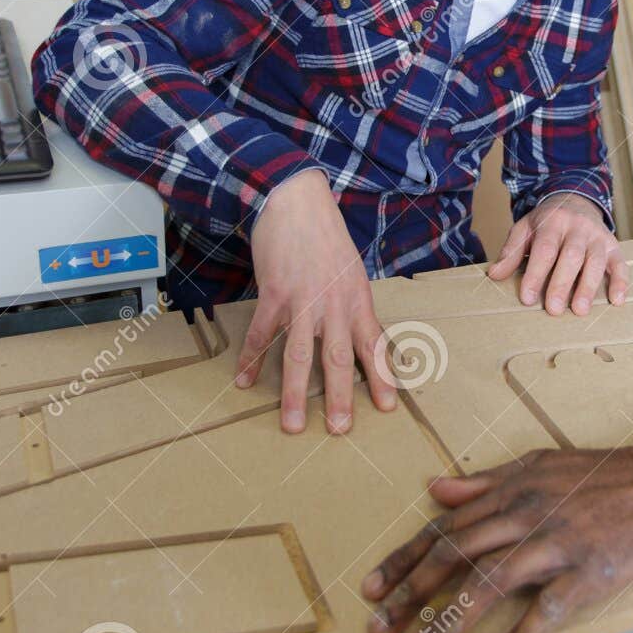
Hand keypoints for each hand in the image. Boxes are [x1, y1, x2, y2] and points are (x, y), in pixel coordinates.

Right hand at [234, 168, 396, 433]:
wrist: (297, 202)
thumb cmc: (326, 238)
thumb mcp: (351, 273)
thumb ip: (353, 308)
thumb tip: (360, 339)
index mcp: (358, 300)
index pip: (373, 346)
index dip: (381, 377)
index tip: (387, 407)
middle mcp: (334, 304)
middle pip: (338, 358)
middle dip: (341, 397)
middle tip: (341, 429)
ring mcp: (303, 300)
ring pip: (300, 354)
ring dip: (295, 393)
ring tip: (292, 424)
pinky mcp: (275, 293)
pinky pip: (263, 333)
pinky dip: (252, 358)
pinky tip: (245, 380)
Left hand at [362, 446, 632, 632]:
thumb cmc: (601, 475)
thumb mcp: (536, 465)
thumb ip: (483, 482)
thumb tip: (434, 488)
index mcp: (509, 492)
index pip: (443, 528)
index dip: (403, 560)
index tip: (372, 589)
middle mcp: (524, 516)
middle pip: (454, 556)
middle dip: (410, 594)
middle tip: (380, 629)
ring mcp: (555, 544)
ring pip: (489, 584)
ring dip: (450, 622)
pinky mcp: (587, 571)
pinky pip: (546, 609)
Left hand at [488, 193, 626, 315]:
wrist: (576, 199)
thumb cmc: (547, 222)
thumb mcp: (525, 229)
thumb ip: (511, 251)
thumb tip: (494, 275)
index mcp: (553, 222)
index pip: (545, 250)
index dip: (535, 274)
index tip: (527, 298)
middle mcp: (578, 228)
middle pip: (571, 256)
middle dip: (561, 284)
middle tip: (553, 309)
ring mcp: (598, 237)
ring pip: (596, 261)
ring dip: (588, 287)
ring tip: (579, 310)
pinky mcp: (613, 246)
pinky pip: (620, 264)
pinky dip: (621, 282)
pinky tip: (616, 301)